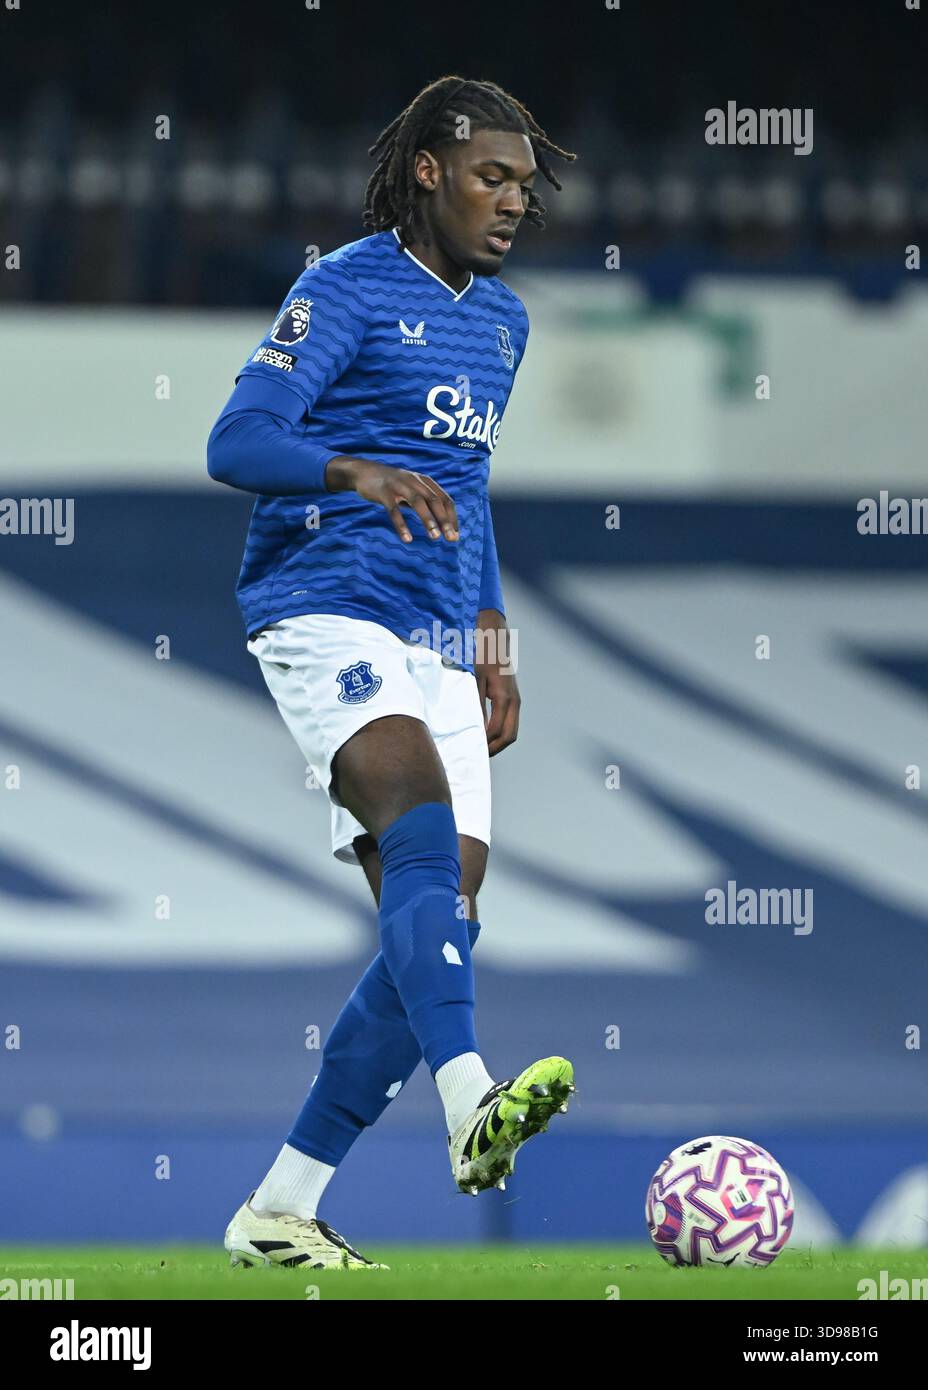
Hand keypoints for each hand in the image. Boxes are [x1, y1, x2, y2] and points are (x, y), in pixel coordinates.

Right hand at [325, 456, 458, 543]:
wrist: (365, 472)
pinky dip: (402, 525)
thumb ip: (426, 502)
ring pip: (418, 502)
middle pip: (434, 500)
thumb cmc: (394, 486)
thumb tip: (444, 524)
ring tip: (435, 537)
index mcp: (425, 482)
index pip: (445, 499)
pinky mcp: (384, 492)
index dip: (452, 517)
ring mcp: (399, 485)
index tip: (455, 535)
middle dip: (444, 520)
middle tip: (450, 539)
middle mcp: (415, 481)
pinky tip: (407, 539)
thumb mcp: (413, 490)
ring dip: (428, 520)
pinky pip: (394, 510)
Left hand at [475, 608, 519, 756]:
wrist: (495, 638)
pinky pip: (510, 722)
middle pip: (510, 736)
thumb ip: (476, 704)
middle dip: (495, 749)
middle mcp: (514, 702)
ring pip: (512, 731)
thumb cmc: (483, 656)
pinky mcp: (513, 698)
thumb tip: (474, 726)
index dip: (486, 744)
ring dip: (498, 742)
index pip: (498, 730)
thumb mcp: (475, 680)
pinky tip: (486, 734)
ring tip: (481, 748)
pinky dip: (501, 733)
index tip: (473, 750)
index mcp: (505, 698)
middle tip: (478, 756)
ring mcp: (515, 700)